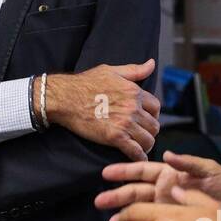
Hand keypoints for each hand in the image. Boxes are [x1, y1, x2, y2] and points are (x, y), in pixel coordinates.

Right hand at [45, 59, 159, 159]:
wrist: (64, 98)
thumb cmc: (84, 83)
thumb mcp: (111, 71)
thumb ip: (134, 70)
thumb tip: (151, 64)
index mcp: (134, 92)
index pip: (156, 107)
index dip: (153, 114)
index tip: (146, 119)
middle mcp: (133, 108)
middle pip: (154, 125)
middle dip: (149, 131)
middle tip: (142, 135)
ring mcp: (125, 123)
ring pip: (148, 140)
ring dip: (145, 144)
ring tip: (139, 146)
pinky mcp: (115, 137)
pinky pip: (136, 151)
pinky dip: (139, 156)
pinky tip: (136, 156)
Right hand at [96, 149, 220, 220]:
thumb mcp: (212, 172)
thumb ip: (189, 164)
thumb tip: (167, 155)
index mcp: (173, 175)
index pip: (143, 172)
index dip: (124, 172)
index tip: (105, 174)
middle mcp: (168, 191)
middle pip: (136, 192)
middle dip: (116, 196)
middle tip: (98, 203)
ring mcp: (170, 209)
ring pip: (141, 211)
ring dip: (124, 216)